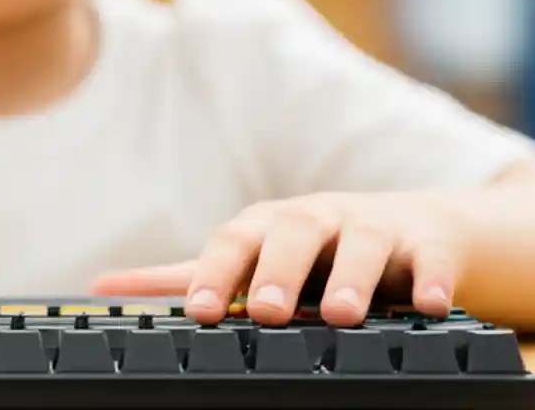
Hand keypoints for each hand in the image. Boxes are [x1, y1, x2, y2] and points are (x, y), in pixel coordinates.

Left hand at [90, 191, 466, 326]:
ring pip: (363, 245)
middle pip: (295, 235)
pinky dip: (433, 281)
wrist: (413, 225)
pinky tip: (432, 307)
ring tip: (339, 314)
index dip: (215, 275)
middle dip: (277, 270)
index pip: (234, 243)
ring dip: (352, 278)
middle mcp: (318, 220)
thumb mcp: (250, 255)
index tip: (199, 311)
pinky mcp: (428, 244)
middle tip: (265, 310)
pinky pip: (432, 259)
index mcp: (269, 225)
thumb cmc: (312, 249)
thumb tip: (101, 284)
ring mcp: (374, 228)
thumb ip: (185, 274)